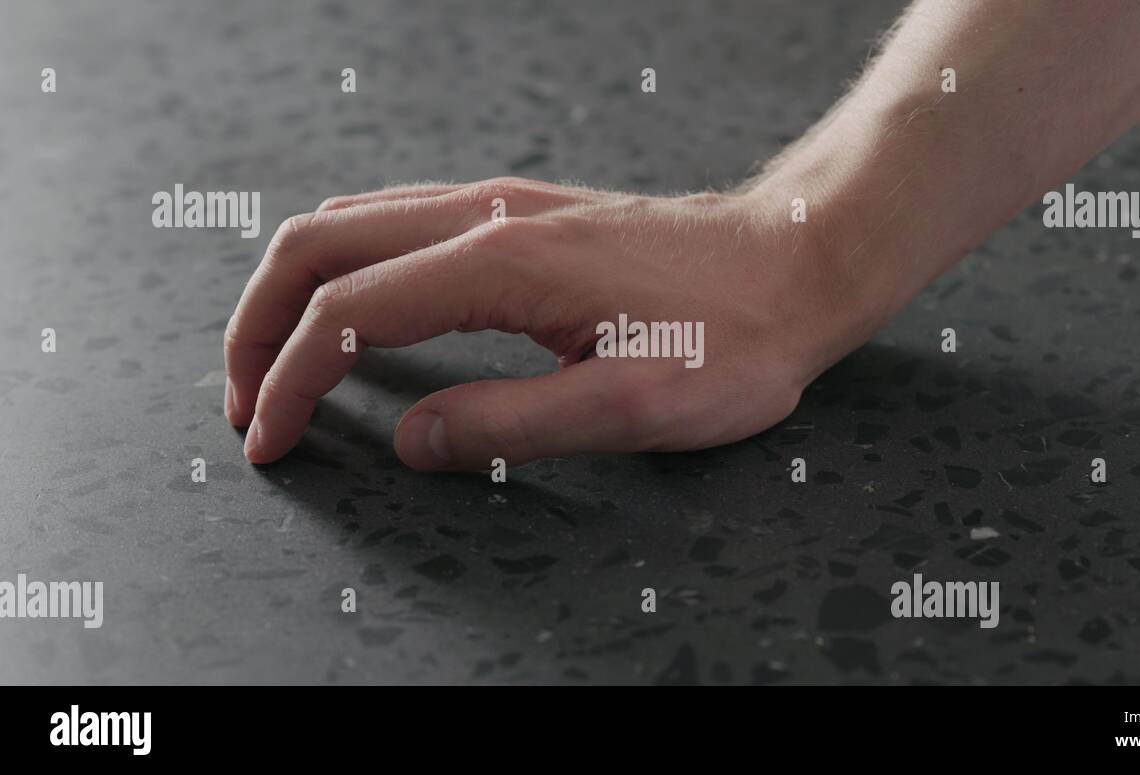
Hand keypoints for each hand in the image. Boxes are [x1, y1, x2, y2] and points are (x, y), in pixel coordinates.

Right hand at [223, 177, 866, 469]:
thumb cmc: (736, 337)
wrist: (799, 262)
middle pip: (318, 245)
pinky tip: (356, 312)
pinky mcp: (525, 215)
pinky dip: (346, 269)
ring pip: (350, 222)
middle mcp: (486, 216)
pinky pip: (397, 222)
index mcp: (498, 263)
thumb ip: (509, 424)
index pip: (344, 314)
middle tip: (242, 403)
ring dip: (294, 290)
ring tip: (275, 363)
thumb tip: (410, 440)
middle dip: (256, 324)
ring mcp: (503, 205)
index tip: (267, 442)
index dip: (285, 380)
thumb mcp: (631, 406)